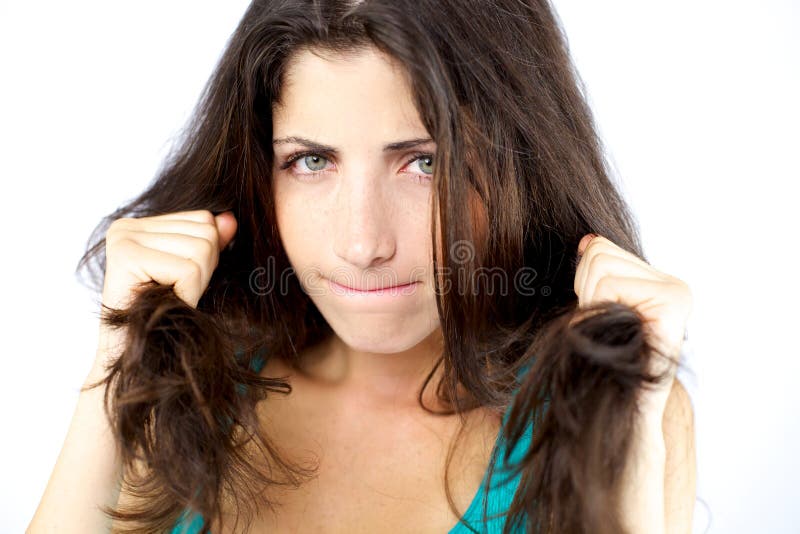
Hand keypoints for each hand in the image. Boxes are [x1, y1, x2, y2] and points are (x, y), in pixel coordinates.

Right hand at [95, 209, 237, 366]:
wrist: (134, 360)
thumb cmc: (165, 316)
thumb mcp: (194, 275)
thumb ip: (211, 243)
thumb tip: (230, 218)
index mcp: (139, 225)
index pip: (204, 219)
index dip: (205, 258)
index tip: (176, 282)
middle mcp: (125, 226)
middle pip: (205, 232)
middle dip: (202, 271)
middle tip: (171, 293)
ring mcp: (122, 239)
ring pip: (201, 250)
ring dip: (194, 285)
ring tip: (165, 298)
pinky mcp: (125, 257)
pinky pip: (188, 270)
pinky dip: (186, 294)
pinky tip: (162, 304)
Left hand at [573, 233, 692, 422]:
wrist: (622, 409)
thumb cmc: (605, 361)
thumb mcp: (596, 311)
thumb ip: (596, 274)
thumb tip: (588, 241)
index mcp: (661, 283)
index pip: (601, 248)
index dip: (585, 284)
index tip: (601, 317)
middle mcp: (675, 286)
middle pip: (599, 253)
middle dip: (585, 291)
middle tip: (603, 327)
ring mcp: (676, 295)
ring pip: (600, 266)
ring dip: (590, 304)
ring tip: (610, 333)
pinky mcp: (671, 306)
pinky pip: (609, 287)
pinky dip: (597, 312)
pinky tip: (617, 336)